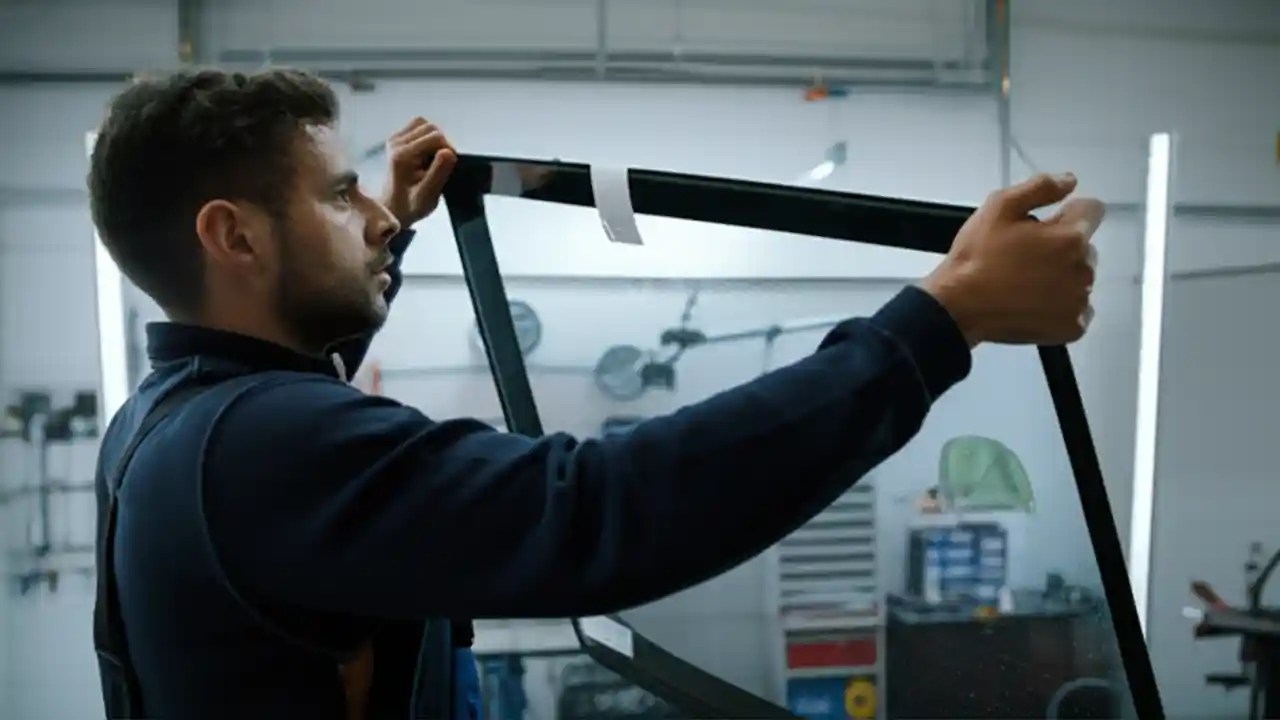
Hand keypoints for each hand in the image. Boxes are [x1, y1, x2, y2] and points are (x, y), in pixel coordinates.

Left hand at [379, 117, 456, 227]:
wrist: (392, 207)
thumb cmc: (410, 206)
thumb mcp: (428, 195)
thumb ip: (439, 173)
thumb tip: (448, 151)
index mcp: (403, 155)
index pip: (436, 137)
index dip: (448, 149)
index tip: (448, 167)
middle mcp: (396, 142)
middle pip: (431, 128)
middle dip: (442, 143)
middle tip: (441, 165)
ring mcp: (394, 139)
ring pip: (424, 124)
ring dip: (434, 139)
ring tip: (433, 159)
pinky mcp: (395, 138)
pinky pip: (417, 126)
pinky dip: (426, 136)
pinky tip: (426, 153)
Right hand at [920, 173, 1103, 346]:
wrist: (959, 307)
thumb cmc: (977, 257)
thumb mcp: (999, 207)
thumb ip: (1040, 187)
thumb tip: (1070, 181)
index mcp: (1070, 237)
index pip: (1093, 210)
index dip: (1068, 212)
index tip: (1045, 224)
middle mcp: (1083, 269)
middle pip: (1085, 248)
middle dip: (1062, 248)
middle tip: (1025, 257)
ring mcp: (1080, 301)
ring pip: (1080, 279)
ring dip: (1061, 276)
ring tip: (1025, 283)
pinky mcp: (1073, 327)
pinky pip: (1078, 310)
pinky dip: (1061, 307)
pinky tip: (1033, 304)